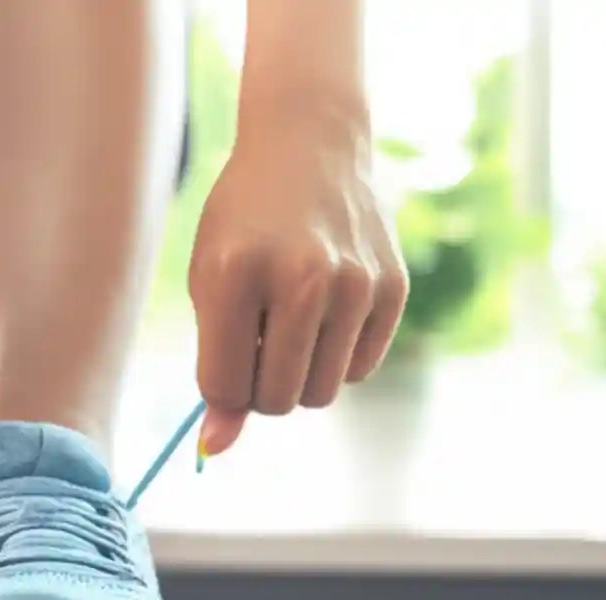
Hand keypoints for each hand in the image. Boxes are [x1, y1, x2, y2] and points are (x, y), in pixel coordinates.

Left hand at [189, 105, 407, 455]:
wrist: (310, 146)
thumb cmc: (247, 222)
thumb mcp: (212, 281)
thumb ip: (215, 365)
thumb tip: (217, 449)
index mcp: (237, 273)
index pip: (225, 387)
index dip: (221, 386)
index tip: (227, 356)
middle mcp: (303, 278)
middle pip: (278, 400)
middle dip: (262, 386)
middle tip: (260, 341)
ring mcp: (356, 283)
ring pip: (322, 392)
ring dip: (301, 374)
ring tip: (292, 323)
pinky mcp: (393, 288)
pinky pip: (360, 369)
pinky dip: (338, 356)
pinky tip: (329, 310)